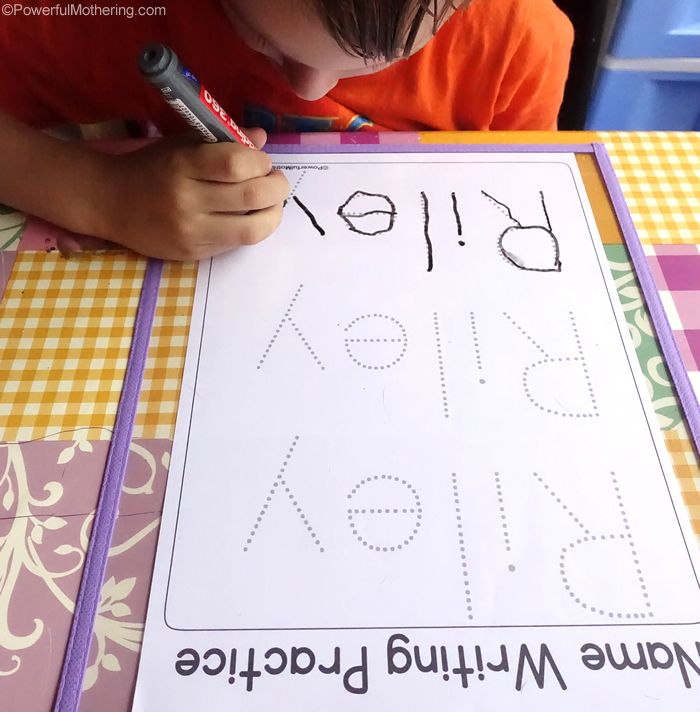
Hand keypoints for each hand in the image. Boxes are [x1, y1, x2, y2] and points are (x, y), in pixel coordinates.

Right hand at [100, 128, 288, 259]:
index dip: (261, 161)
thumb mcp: (182, 144)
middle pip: (253, 196)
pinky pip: (235, 243)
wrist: (110, 202)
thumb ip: (223, 141)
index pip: (237, 164)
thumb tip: (262, 139)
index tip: (262, 161)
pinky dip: (250, 229)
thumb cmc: (152, 168)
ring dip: (272, 214)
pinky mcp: (193, 253)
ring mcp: (190, 231)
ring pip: (251, 229)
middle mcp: (186, 200)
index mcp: (183, 165)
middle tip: (277, 182)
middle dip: (277, 187)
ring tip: (270, 204)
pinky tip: (246, 218)